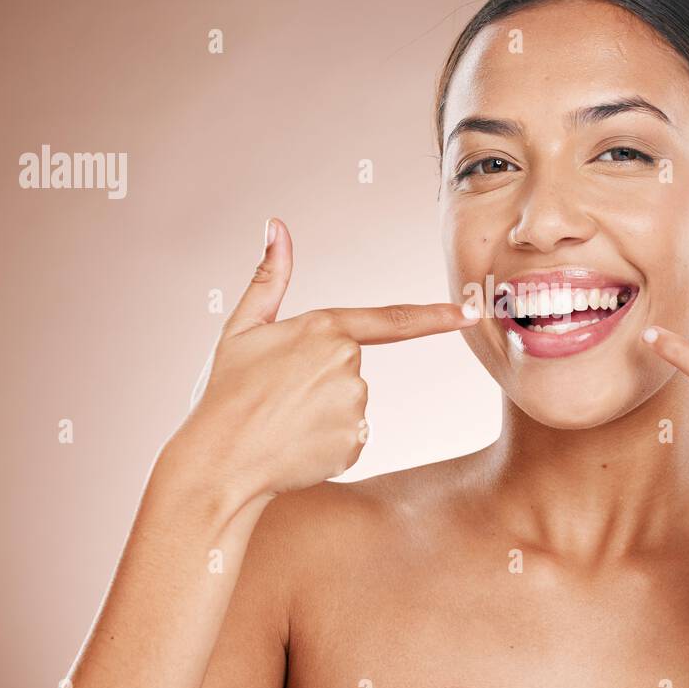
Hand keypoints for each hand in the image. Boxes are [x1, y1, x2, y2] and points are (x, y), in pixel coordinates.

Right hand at [167, 217, 479, 512]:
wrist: (217, 462)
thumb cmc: (224, 392)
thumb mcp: (241, 328)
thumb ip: (269, 277)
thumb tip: (276, 225)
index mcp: (325, 329)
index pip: (394, 319)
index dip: (436, 316)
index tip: (471, 311)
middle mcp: (348, 365)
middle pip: (350, 368)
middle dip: (319, 380)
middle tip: (276, 397)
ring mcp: (355, 407)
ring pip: (349, 403)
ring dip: (321, 413)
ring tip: (281, 422)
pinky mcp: (355, 443)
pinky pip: (348, 436)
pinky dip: (324, 442)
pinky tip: (294, 445)